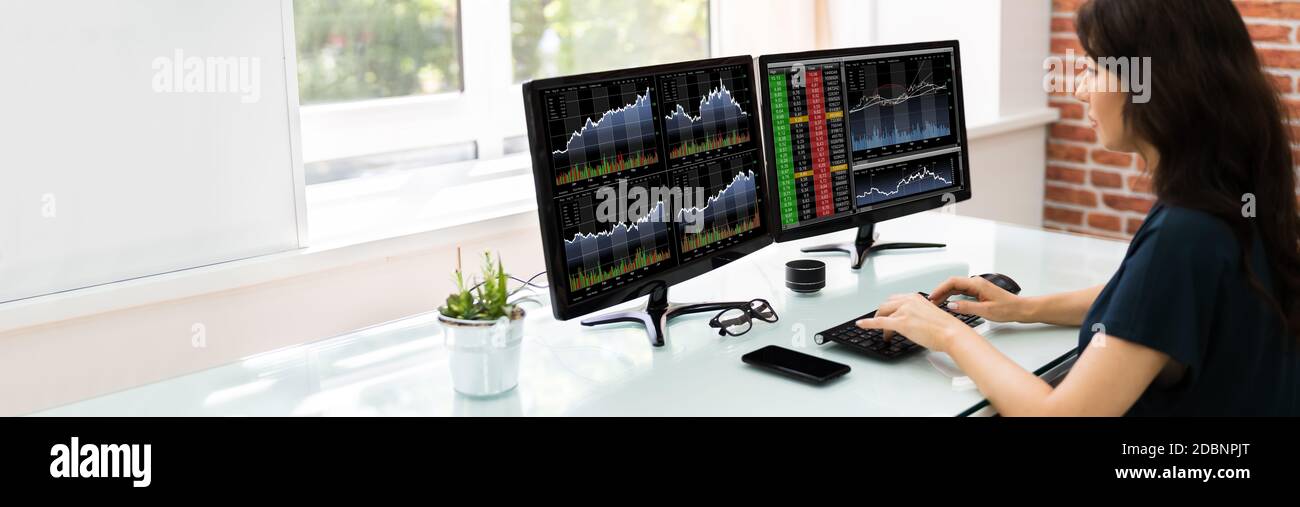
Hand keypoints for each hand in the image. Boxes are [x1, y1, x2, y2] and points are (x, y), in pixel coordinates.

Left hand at [856, 293, 972, 352]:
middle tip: (881, 324)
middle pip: (886, 305)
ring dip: (880, 323)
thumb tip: (912, 321)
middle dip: (882, 315)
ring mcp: (903, 311)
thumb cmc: (946, 328)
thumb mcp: (930, 314)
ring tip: (885, 335)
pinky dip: (868, 323)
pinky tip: (861, 324)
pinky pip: (878, 322)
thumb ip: (918, 314)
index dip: (889, 308)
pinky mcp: (900, 322)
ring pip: (883, 314)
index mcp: (916, 298)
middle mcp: (908, 301)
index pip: (895, 300)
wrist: (952, 333)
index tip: (886, 313)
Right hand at [928, 276, 1029, 322]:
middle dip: (940, 292)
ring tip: (937, 303)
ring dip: (946, 294)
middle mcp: (976, 283)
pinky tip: (949, 303)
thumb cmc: (1008, 308)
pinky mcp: (979, 292)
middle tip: (932, 302)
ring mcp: (978, 287)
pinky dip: (953, 296)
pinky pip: (962, 292)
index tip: (932, 296)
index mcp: (977, 284)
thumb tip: (951, 305)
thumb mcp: (986, 310)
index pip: (953, 282)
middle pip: (953, 284)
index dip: (940, 289)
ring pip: (956, 288)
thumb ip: (967, 307)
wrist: (1020, 309)